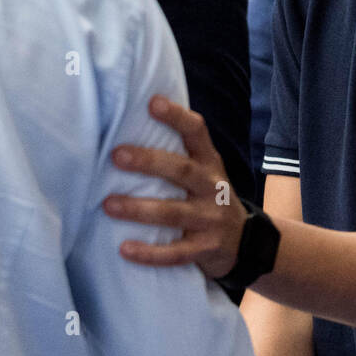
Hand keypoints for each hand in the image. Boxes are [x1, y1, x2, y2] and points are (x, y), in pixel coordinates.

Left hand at [103, 95, 248, 278]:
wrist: (247, 242)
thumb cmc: (209, 198)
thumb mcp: (205, 172)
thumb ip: (179, 154)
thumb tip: (131, 123)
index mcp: (210, 162)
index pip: (197, 132)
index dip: (176, 116)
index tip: (152, 102)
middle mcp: (213, 187)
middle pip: (182, 170)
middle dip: (149, 162)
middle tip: (116, 155)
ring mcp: (211, 219)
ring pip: (174, 212)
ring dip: (139, 209)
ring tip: (108, 204)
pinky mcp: (206, 249)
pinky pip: (176, 253)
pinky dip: (150, 253)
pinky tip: (124, 249)